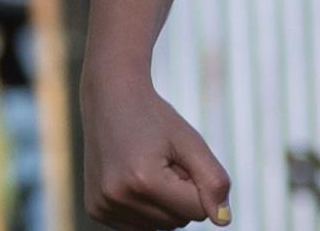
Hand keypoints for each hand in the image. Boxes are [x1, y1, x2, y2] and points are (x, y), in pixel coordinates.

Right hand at [81, 80, 231, 228]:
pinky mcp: (95, 211)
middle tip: (165, 160)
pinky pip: (140, 226)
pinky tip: (136, 179)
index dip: (199, 185)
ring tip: (150, 168)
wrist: (110, 101)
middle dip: (182, 193)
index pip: (197, 212)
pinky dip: (148, 207)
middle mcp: (117, 200)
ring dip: (165, 202)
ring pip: (161, 226)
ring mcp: (102, 208)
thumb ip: (213, 181)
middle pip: (179, 221)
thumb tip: (223, 221)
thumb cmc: (156, 119)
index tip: (184, 160)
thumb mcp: (192, 143)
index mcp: (143, 182)